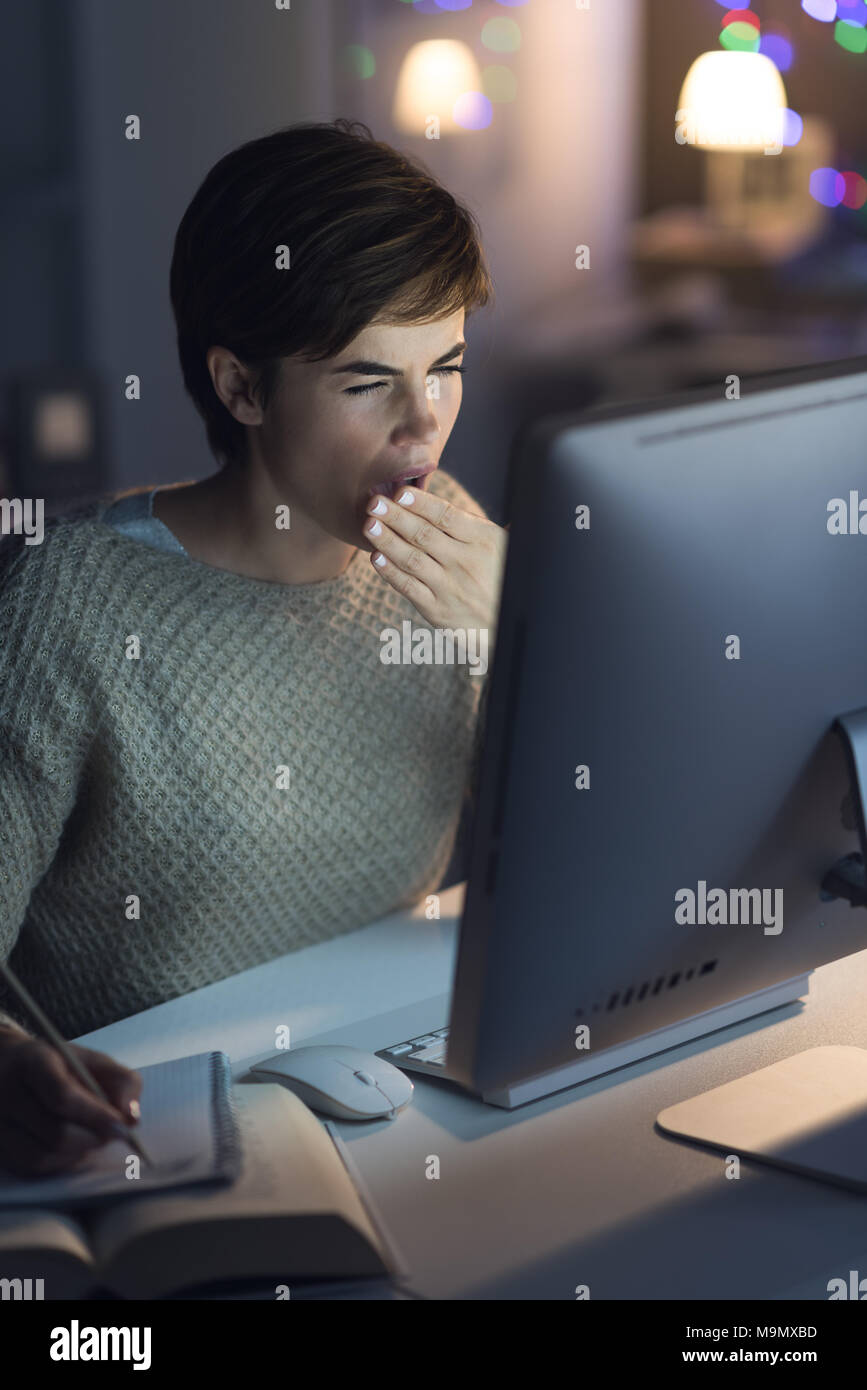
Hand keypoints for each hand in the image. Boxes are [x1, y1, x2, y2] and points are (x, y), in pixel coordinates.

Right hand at [0, 1029, 142, 1176]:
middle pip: (55, 1133)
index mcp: (33, 1062)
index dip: (96, 1115)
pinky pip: (31, 1168)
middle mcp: (6, 1094)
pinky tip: (71, 1148)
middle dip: (93, 1138)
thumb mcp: (92, 1061)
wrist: (6, 1067)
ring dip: (78, 1153)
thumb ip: (122, 1082)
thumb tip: (132, 1118)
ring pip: (42, 1156)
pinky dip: (59, 1163)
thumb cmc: (59, 1065)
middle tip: (112, 1133)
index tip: (122, 1126)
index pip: (62, 1095)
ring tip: (91, 1138)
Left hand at [363, 484, 507, 641]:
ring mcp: (450, 587)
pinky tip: (375, 558)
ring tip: (368, 525)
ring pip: (412, 559)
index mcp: (484, 540)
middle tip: (374, 502)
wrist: (512, 626)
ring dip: (387, 540)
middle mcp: (466, 562)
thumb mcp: (506, 546)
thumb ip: (477, 525)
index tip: (400, 492)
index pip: (447, 516)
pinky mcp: (437, 610)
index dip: (422, 503)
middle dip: (395, 517)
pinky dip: (390, 572)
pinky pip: (408, 587)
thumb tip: (459, 500)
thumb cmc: (503, 578)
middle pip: (424, 535)